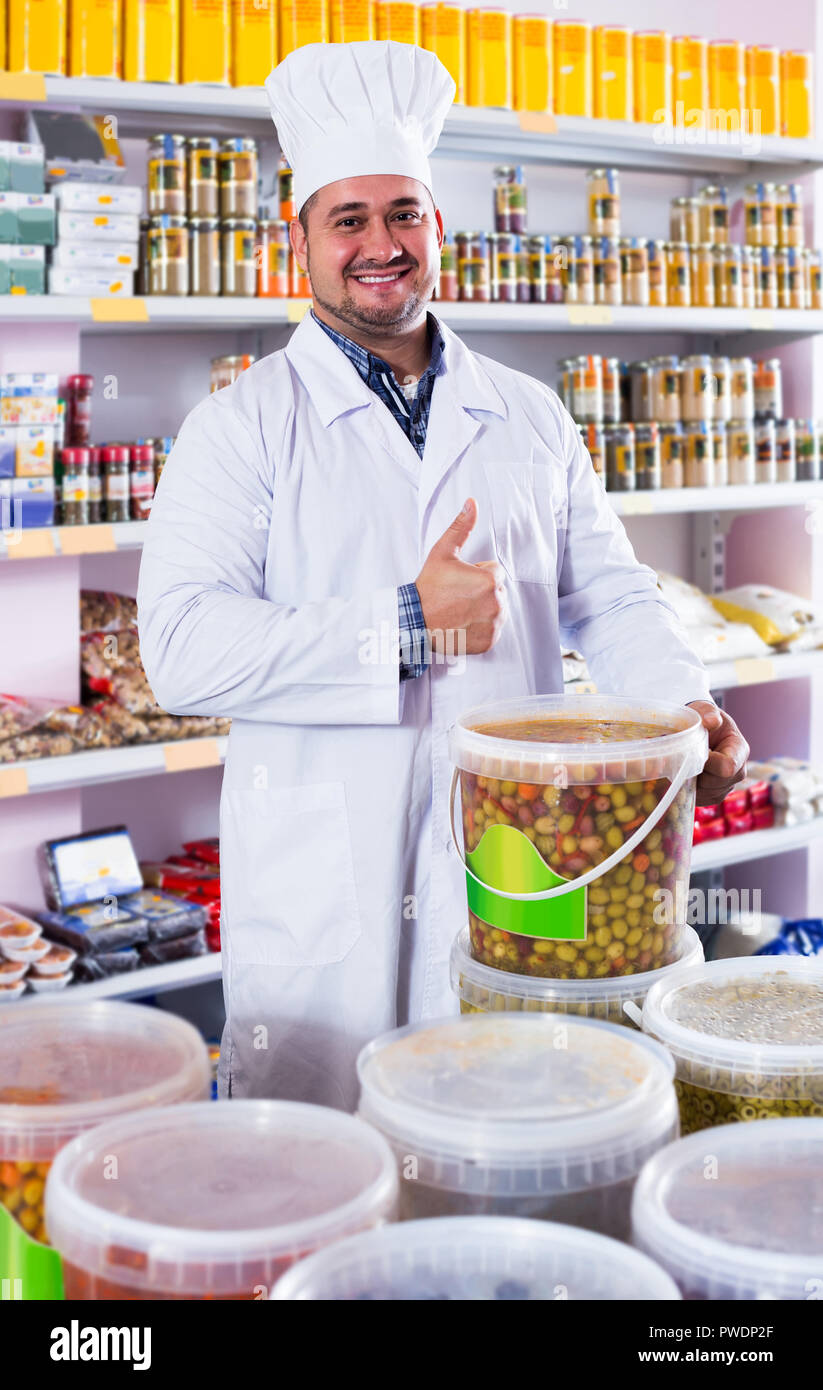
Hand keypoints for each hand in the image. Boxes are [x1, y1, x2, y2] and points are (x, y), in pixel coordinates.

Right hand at [415, 498, 506, 655]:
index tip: (458, 582)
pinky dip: (481, 628)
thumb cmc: (428, 588)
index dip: (476, 575)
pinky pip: (493, 630)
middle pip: (497, 591)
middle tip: (457, 597)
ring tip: (460, 610)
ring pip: (497, 610)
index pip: (495, 573)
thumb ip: (461, 527)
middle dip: (481, 592)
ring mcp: (494, 623)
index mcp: (490, 580)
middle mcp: (497, 602)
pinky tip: (463, 624)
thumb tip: (472, 503)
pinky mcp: (490, 641)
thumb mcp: (442, 553)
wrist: (415, 621)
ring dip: (483, 609)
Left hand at [687, 700, 749, 806]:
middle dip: (697, 773)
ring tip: (684, 764)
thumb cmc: (703, 719)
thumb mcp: (704, 710)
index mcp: (739, 749)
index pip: (728, 766)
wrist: (698, 731)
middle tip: (683, 759)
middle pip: (716, 783)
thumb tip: (712, 721)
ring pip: (707, 793)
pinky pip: (701, 800)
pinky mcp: (715, 795)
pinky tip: (684, 774)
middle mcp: (739, 771)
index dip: (708, 763)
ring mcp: (727, 785)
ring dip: (691, 782)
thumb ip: (708, 713)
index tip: (693, 753)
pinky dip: (689, 790)